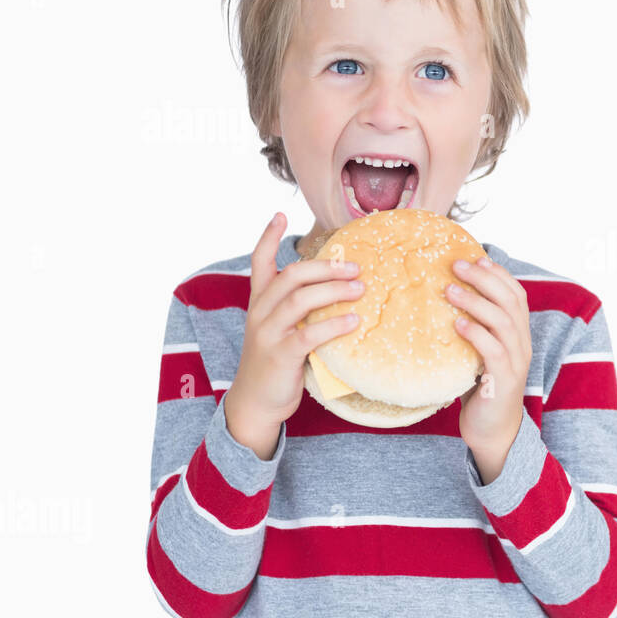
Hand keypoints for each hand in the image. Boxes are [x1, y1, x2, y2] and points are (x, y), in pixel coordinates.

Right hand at [229, 213, 365, 434]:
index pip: (259, 262)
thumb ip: (299, 310)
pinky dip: (333, 325)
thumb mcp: (281, 329)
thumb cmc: (277, 361)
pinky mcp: (280, 355)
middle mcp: (260, 312)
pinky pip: (308, 335)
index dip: (267, 237)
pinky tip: (354, 320)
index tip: (280, 214)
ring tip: (360, 288)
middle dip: (325, 267)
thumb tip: (338, 288)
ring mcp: (268, 333)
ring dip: (334, 290)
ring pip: (300, 300)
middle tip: (355, 267)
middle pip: (291, 275)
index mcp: (260, 302)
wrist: (256, 402)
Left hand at [447, 254, 531, 476]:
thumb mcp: (479, 353)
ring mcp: (516, 362)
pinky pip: (494, 351)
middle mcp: (522, 344)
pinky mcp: (504, 381)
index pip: (516, 295)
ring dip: (475, 302)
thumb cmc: (481, 390)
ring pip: (502, 322)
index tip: (476, 258)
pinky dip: (476, 333)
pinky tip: (457, 324)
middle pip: (510, 301)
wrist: (494, 432)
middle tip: (455, 266)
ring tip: (450, 290)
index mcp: (519, 335)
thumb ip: (473, 330)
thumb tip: (444, 300)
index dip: (498, 274)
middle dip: (484, 279)